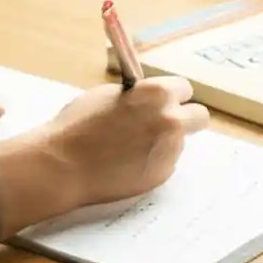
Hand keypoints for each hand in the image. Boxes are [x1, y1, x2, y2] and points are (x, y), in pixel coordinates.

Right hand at [0, 77, 209, 239]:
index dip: (172, 95)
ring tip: (130, 149)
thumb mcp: (108, 95)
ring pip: (179, 143)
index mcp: (157, 93)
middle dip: (186, 119)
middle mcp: (170, 120)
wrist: (63, 164)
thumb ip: (138, 96)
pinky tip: (127, 164)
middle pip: (199, 117)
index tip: (165, 101)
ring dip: (164, 143)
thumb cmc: (78, 126)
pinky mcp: (162, 174)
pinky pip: (165, 164)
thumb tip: (150, 98)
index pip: (184, 88)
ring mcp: (169, 150)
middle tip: (166, 125)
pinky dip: (152, 163)